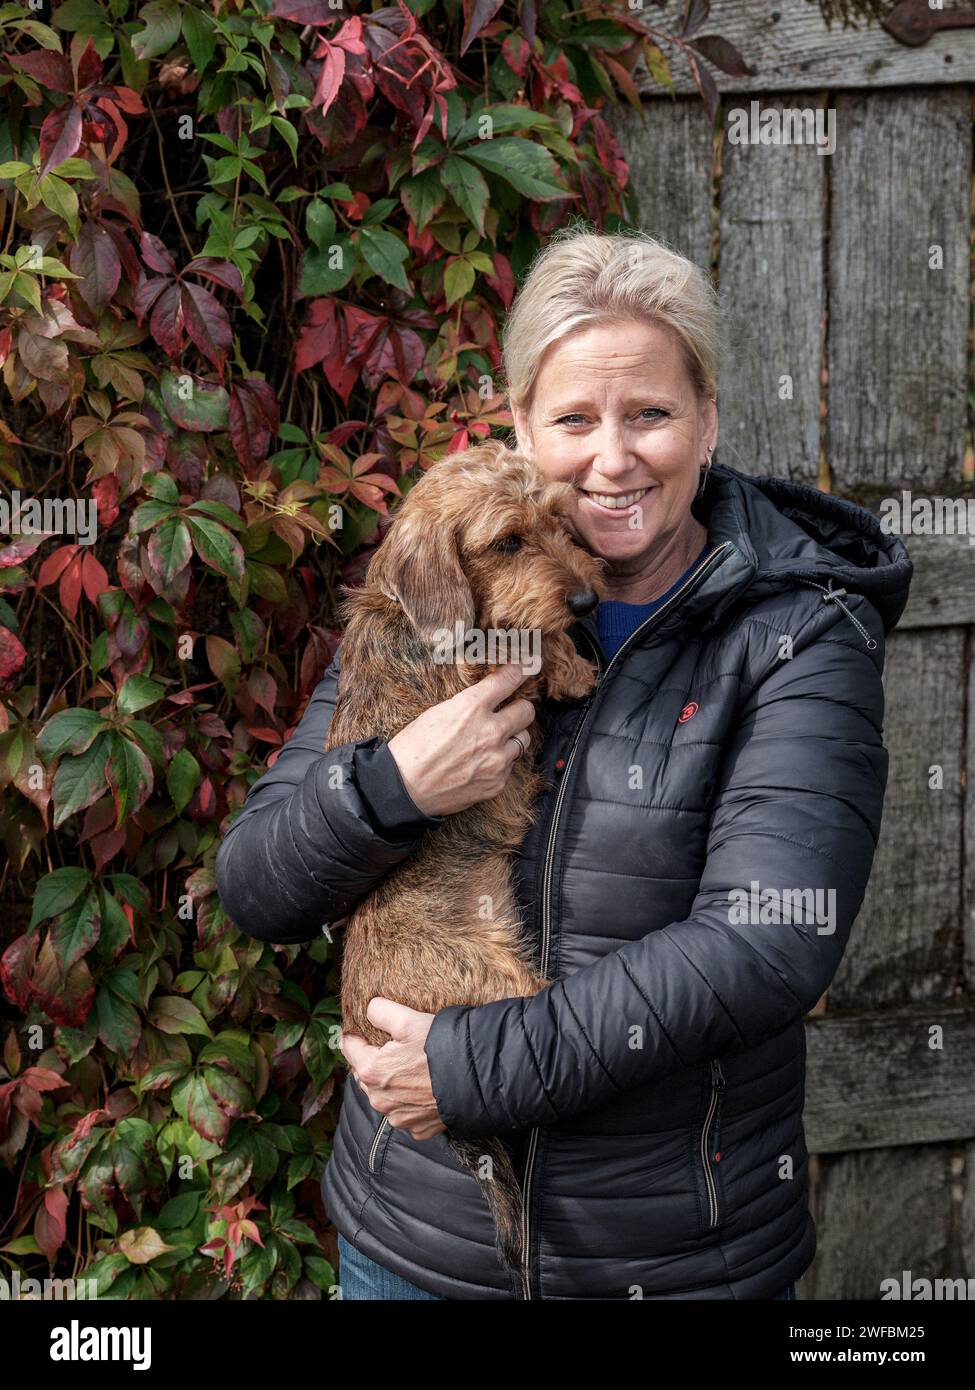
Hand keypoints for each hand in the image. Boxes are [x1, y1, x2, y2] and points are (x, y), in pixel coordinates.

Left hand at [340, 998, 446, 1140]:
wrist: (476, 1080)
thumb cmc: (441, 1048)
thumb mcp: (409, 1019)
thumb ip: (381, 1011)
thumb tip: (369, 1009)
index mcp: (371, 1071)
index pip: (348, 1047)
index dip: (357, 1033)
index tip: (366, 1026)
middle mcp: (379, 1100)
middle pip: (365, 1073)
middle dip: (375, 1059)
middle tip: (396, 1045)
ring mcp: (398, 1117)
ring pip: (385, 1095)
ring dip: (392, 1082)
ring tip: (413, 1066)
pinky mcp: (417, 1128)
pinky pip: (406, 1111)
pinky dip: (411, 1100)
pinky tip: (426, 1087)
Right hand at [386, 663, 534, 817]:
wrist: (404, 788)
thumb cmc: (414, 748)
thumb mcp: (438, 712)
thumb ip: (469, 703)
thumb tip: (489, 696)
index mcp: (472, 707)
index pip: (509, 680)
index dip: (517, 673)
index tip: (520, 671)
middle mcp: (490, 732)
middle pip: (526, 710)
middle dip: (518, 708)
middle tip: (509, 710)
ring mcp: (497, 760)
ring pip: (524, 739)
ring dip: (512, 737)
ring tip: (493, 741)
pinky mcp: (497, 782)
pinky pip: (510, 765)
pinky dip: (500, 762)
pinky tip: (481, 763)